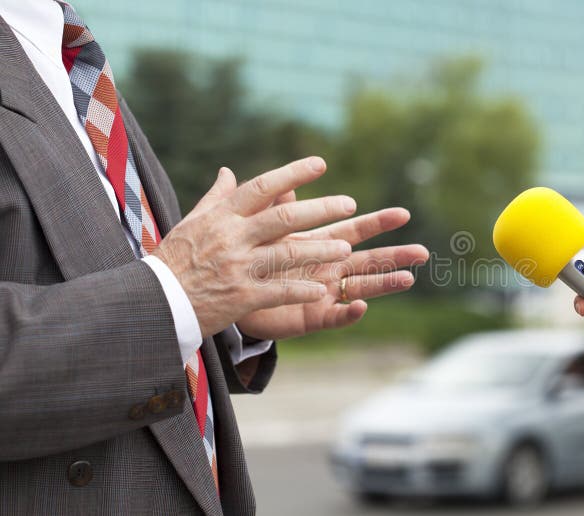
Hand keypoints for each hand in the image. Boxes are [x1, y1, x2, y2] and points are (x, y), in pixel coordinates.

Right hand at [152, 157, 356, 337]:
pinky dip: (300, 290)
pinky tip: (321, 290)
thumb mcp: (193, 223)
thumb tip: (229, 171)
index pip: (262, 187)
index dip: (293, 173)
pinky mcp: (241, 297)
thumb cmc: (175, 259)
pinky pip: (278, 291)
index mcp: (222, 216)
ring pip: (287, 255)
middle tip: (349, 204)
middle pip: (283, 218)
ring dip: (319, 251)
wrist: (155, 301)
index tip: (321, 164)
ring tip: (345, 249)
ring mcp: (237, 267)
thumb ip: (217, 198)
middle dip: (320, 210)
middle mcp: (232, 238)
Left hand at [236, 207, 429, 339]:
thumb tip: (287, 183)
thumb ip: (277, 208)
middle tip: (423, 252)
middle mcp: (330, 268)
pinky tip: (362, 306)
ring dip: (384, 283)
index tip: (403, 215)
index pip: (355, 231)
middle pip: (369, 260)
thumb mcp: (264, 230)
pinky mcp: (313, 317)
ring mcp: (325, 294)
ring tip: (408, 279)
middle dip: (395, 256)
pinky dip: (349, 312)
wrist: (230, 294)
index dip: (378, 223)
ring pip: (361, 287)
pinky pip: (335, 316)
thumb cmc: (249, 259)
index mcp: (321, 245)